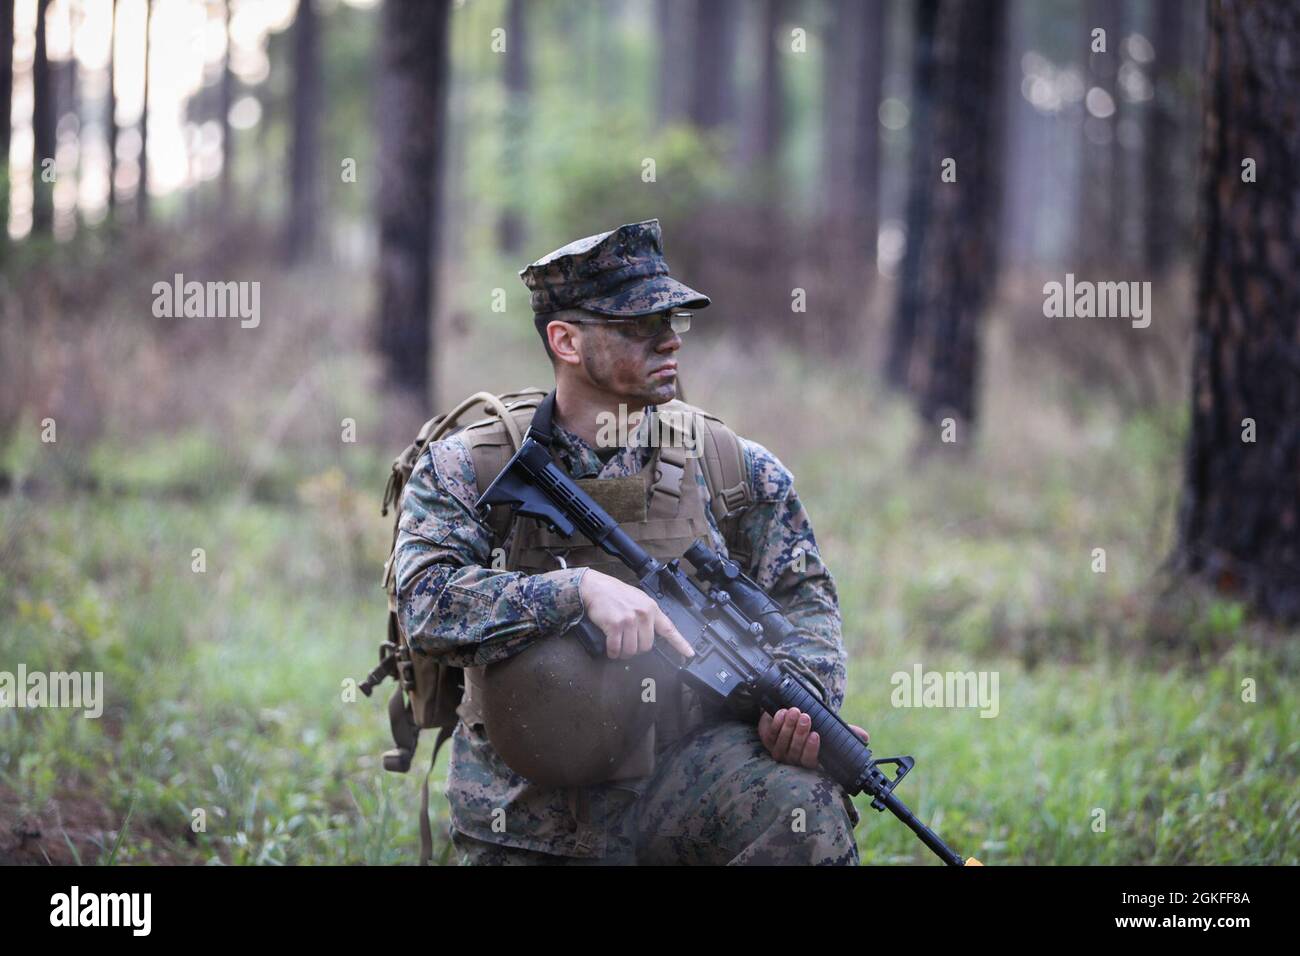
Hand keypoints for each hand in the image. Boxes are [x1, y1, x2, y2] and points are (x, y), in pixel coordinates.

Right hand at [578, 569, 694, 659]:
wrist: (596, 587)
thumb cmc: (616, 594)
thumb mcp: (639, 600)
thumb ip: (648, 615)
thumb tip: (652, 633)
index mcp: (652, 609)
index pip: (669, 629)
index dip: (680, 644)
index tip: (689, 654)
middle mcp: (643, 614)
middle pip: (647, 646)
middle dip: (637, 649)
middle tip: (629, 643)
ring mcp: (629, 620)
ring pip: (631, 650)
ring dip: (624, 653)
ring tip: (619, 647)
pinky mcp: (615, 625)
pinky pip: (616, 648)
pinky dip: (613, 653)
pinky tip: (611, 650)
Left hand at [758, 707, 869, 769]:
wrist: (792, 714)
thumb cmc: (814, 726)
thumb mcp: (831, 730)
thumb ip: (847, 733)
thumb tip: (865, 736)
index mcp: (809, 762)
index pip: (809, 762)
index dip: (811, 750)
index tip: (816, 735)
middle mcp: (792, 761)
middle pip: (793, 752)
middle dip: (799, 734)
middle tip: (805, 717)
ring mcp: (778, 750)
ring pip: (780, 743)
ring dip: (787, 727)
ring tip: (795, 711)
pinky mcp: (767, 739)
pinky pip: (769, 734)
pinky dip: (775, 722)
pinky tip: (782, 712)